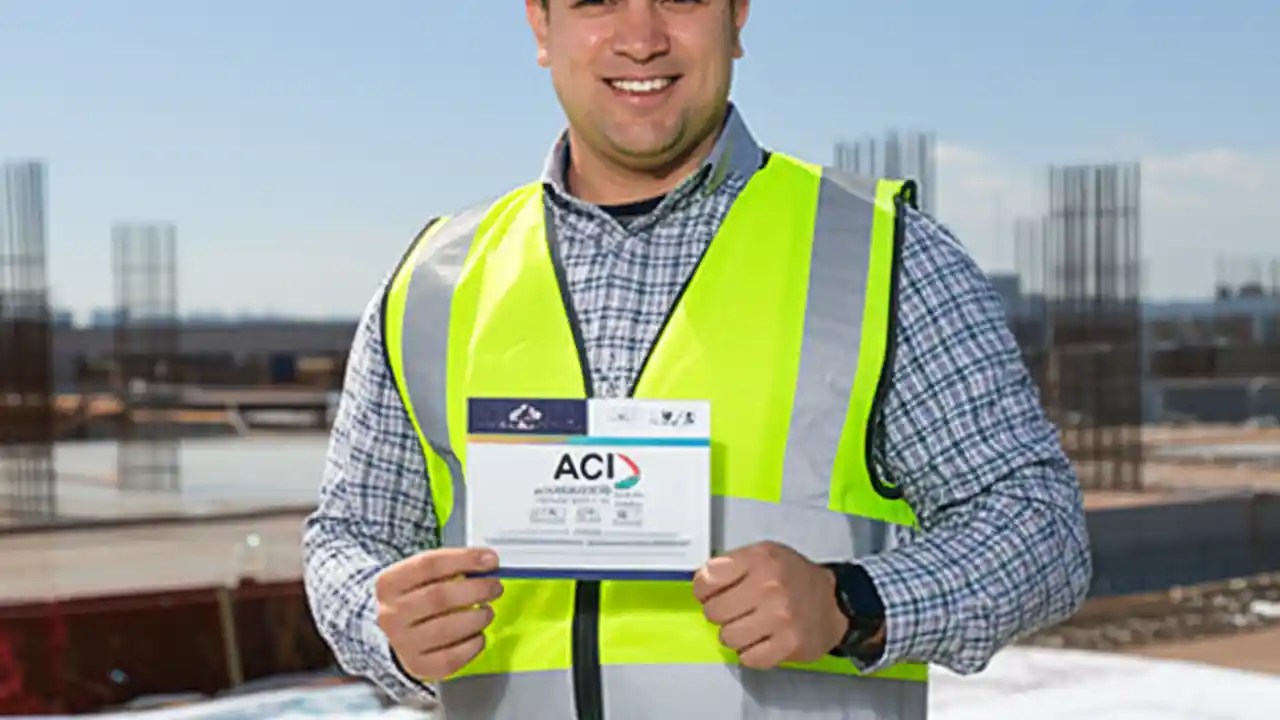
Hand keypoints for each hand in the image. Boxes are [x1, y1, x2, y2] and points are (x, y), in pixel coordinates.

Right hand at [375, 547, 502, 680]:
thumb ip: (452, 567)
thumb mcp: (423, 577)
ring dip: (476, 618)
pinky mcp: (417, 666)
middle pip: (438, 597)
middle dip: (475, 590)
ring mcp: (402, 643)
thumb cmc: (417, 599)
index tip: (491, 560)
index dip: (464, 560)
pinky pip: (451, 658)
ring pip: (446, 629)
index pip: (429, 565)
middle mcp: (391, 614)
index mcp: (390, 584)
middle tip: (495, 588)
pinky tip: (479, 636)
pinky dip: (472, 645)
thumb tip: (488, 562)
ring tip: (487, 612)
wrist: (395, 636)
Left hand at [692, 541, 845, 669]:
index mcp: (760, 559)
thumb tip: (700, 583)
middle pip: (714, 611)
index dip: (703, 590)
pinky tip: (760, 640)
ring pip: (728, 637)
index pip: (707, 579)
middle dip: (719, 613)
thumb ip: (731, 564)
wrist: (834, 602)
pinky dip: (750, 653)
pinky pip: (748, 658)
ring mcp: (780, 618)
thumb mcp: (764, 554)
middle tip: (733, 611)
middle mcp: (770, 586)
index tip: (710, 593)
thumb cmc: (792, 577)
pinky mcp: (789, 645)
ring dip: (734, 635)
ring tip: (748, 626)